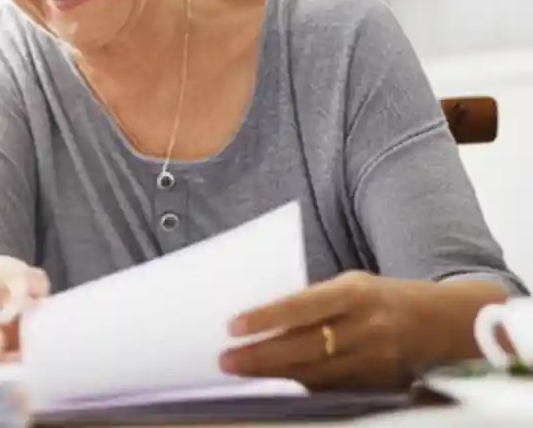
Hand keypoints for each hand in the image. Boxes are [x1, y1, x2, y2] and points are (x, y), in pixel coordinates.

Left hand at [219, 271, 432, 390]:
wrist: (449, 321)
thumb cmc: (384, 298)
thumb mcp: (352, 286)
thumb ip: (315, 304)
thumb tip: (265, 324)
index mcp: (355, 293)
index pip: (302, 306)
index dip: (267, 318)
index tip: (232, 327)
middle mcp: (367, 326)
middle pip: (304, 346)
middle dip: (260, 356)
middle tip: (226, 361)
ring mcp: (376, 360)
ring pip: (315, 374)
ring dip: (275, 376)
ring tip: (241, 374)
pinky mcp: (382, 385)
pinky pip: (334, 390)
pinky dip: (303, 388)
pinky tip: (277, 387)